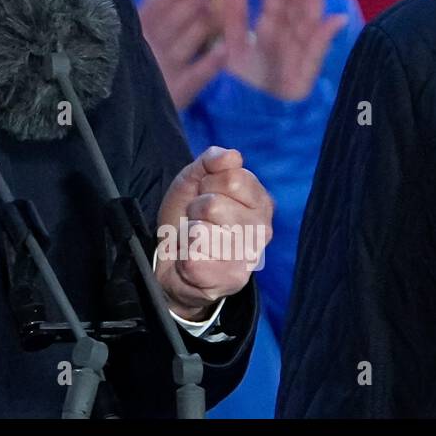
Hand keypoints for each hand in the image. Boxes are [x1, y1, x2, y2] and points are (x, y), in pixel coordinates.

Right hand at [138, 0, 226, 109]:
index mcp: (137, 29)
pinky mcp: (178, 92)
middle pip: (173, 20)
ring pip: (187, 41)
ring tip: (217, 7)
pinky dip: (209, 63)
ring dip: (202, 23)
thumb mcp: (143, 22)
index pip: (154, 4)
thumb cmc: (142, 56)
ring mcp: (165, 69)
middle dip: (190, 2)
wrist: (124, 112)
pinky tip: (223, 49)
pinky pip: (196, 76)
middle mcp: (150, 47)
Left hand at [154, 147, 272, 320]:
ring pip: (201, 232)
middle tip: (197, 221)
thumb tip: (232, 156)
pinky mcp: (232, 280)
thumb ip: (212, 161)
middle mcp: (263, 230)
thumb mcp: (194, 181)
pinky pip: (194, 258)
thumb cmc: (188, 217)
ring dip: (188, 235)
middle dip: (195, 210)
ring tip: (195, 242)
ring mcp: (249, 257)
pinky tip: (194, 262)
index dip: (206, 184)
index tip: (204, 195)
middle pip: (214, 205)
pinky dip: (185, 258)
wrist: (172, 261)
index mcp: (260, 201)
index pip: (233, 177)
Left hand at [221, 0, 348, 101]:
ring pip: (310, 16)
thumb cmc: (243, 80)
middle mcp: (287, 32)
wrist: (251, 113)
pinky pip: (317, 49)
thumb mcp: (231, 46)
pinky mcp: (307, 68)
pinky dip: (326, 35)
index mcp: (269, 24)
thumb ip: (233, 17)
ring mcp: (299, 48)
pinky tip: (336, 19)